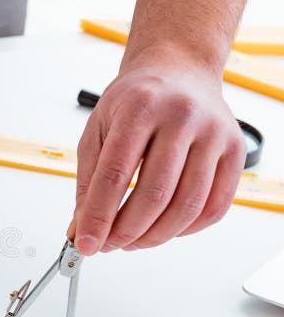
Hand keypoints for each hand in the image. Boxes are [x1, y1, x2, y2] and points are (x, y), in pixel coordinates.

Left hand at [67, 58, 245, 254]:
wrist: (179, 71)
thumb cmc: (136, 101)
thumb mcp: (98, 130)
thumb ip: (87, 181)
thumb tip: (79, 229)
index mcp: (139, 107)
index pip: (115, 174)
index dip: (98, 216)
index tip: (85, 243)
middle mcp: (181, 117)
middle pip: (154, 194)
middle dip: (126, 231)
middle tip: (108, 245)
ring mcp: (214, 134)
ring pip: (187, 205)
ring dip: (155, 236)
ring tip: (132, 241)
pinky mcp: (236, 150)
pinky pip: (215, 207)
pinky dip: (186, 229)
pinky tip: (164, 230)